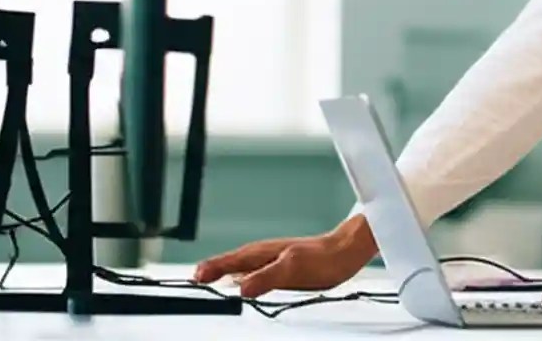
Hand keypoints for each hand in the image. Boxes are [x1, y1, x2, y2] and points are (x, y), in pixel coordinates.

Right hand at [192, 215, 376, 297]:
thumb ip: (266, 278)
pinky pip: (256, 273)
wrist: (346, 251)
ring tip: (212, 281)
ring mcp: (272, 260)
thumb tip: (240, 290)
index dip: (210, 270)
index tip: (195, 278)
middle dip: (212, 271)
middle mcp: (262, 255)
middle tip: (195, 280)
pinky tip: (246, 285)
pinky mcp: (282, 267)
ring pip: (242, 267)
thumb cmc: (322, 258)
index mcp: (260, 254)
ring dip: (226, 274)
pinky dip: (245, 279)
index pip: (227, 262)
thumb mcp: (291, 269)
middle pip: (230, 264)